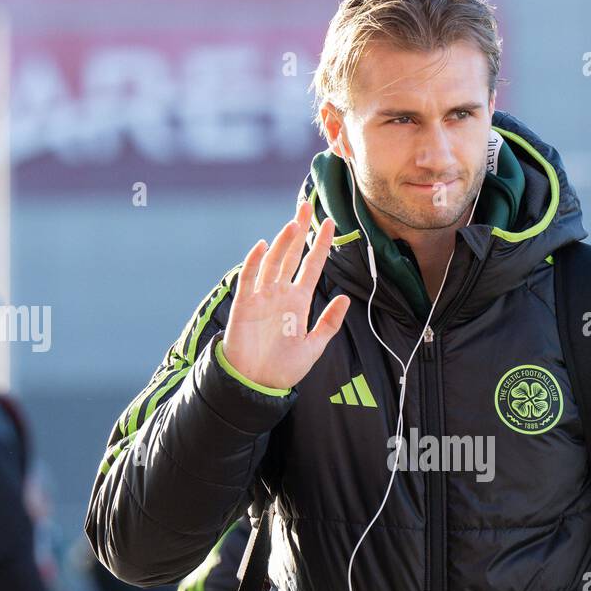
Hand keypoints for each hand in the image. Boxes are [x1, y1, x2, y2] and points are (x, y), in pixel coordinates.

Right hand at [219, 199, 351, 389]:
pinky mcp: (244, 305)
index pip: (312, 266)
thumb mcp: (314, 347)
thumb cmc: (284, 368)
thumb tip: (346, 299)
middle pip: (291, 255)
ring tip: (293, 223)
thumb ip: (328, 323)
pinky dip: (254, 262)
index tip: (330, 224)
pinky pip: (248, 279)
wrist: (257, 384)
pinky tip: (263, 247)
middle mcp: (280, 294)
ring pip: (272, 262)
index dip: (320, 245)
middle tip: (306, 206)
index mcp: (298, 301)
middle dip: (299, 231)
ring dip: (282, 242)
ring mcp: (261, 297)